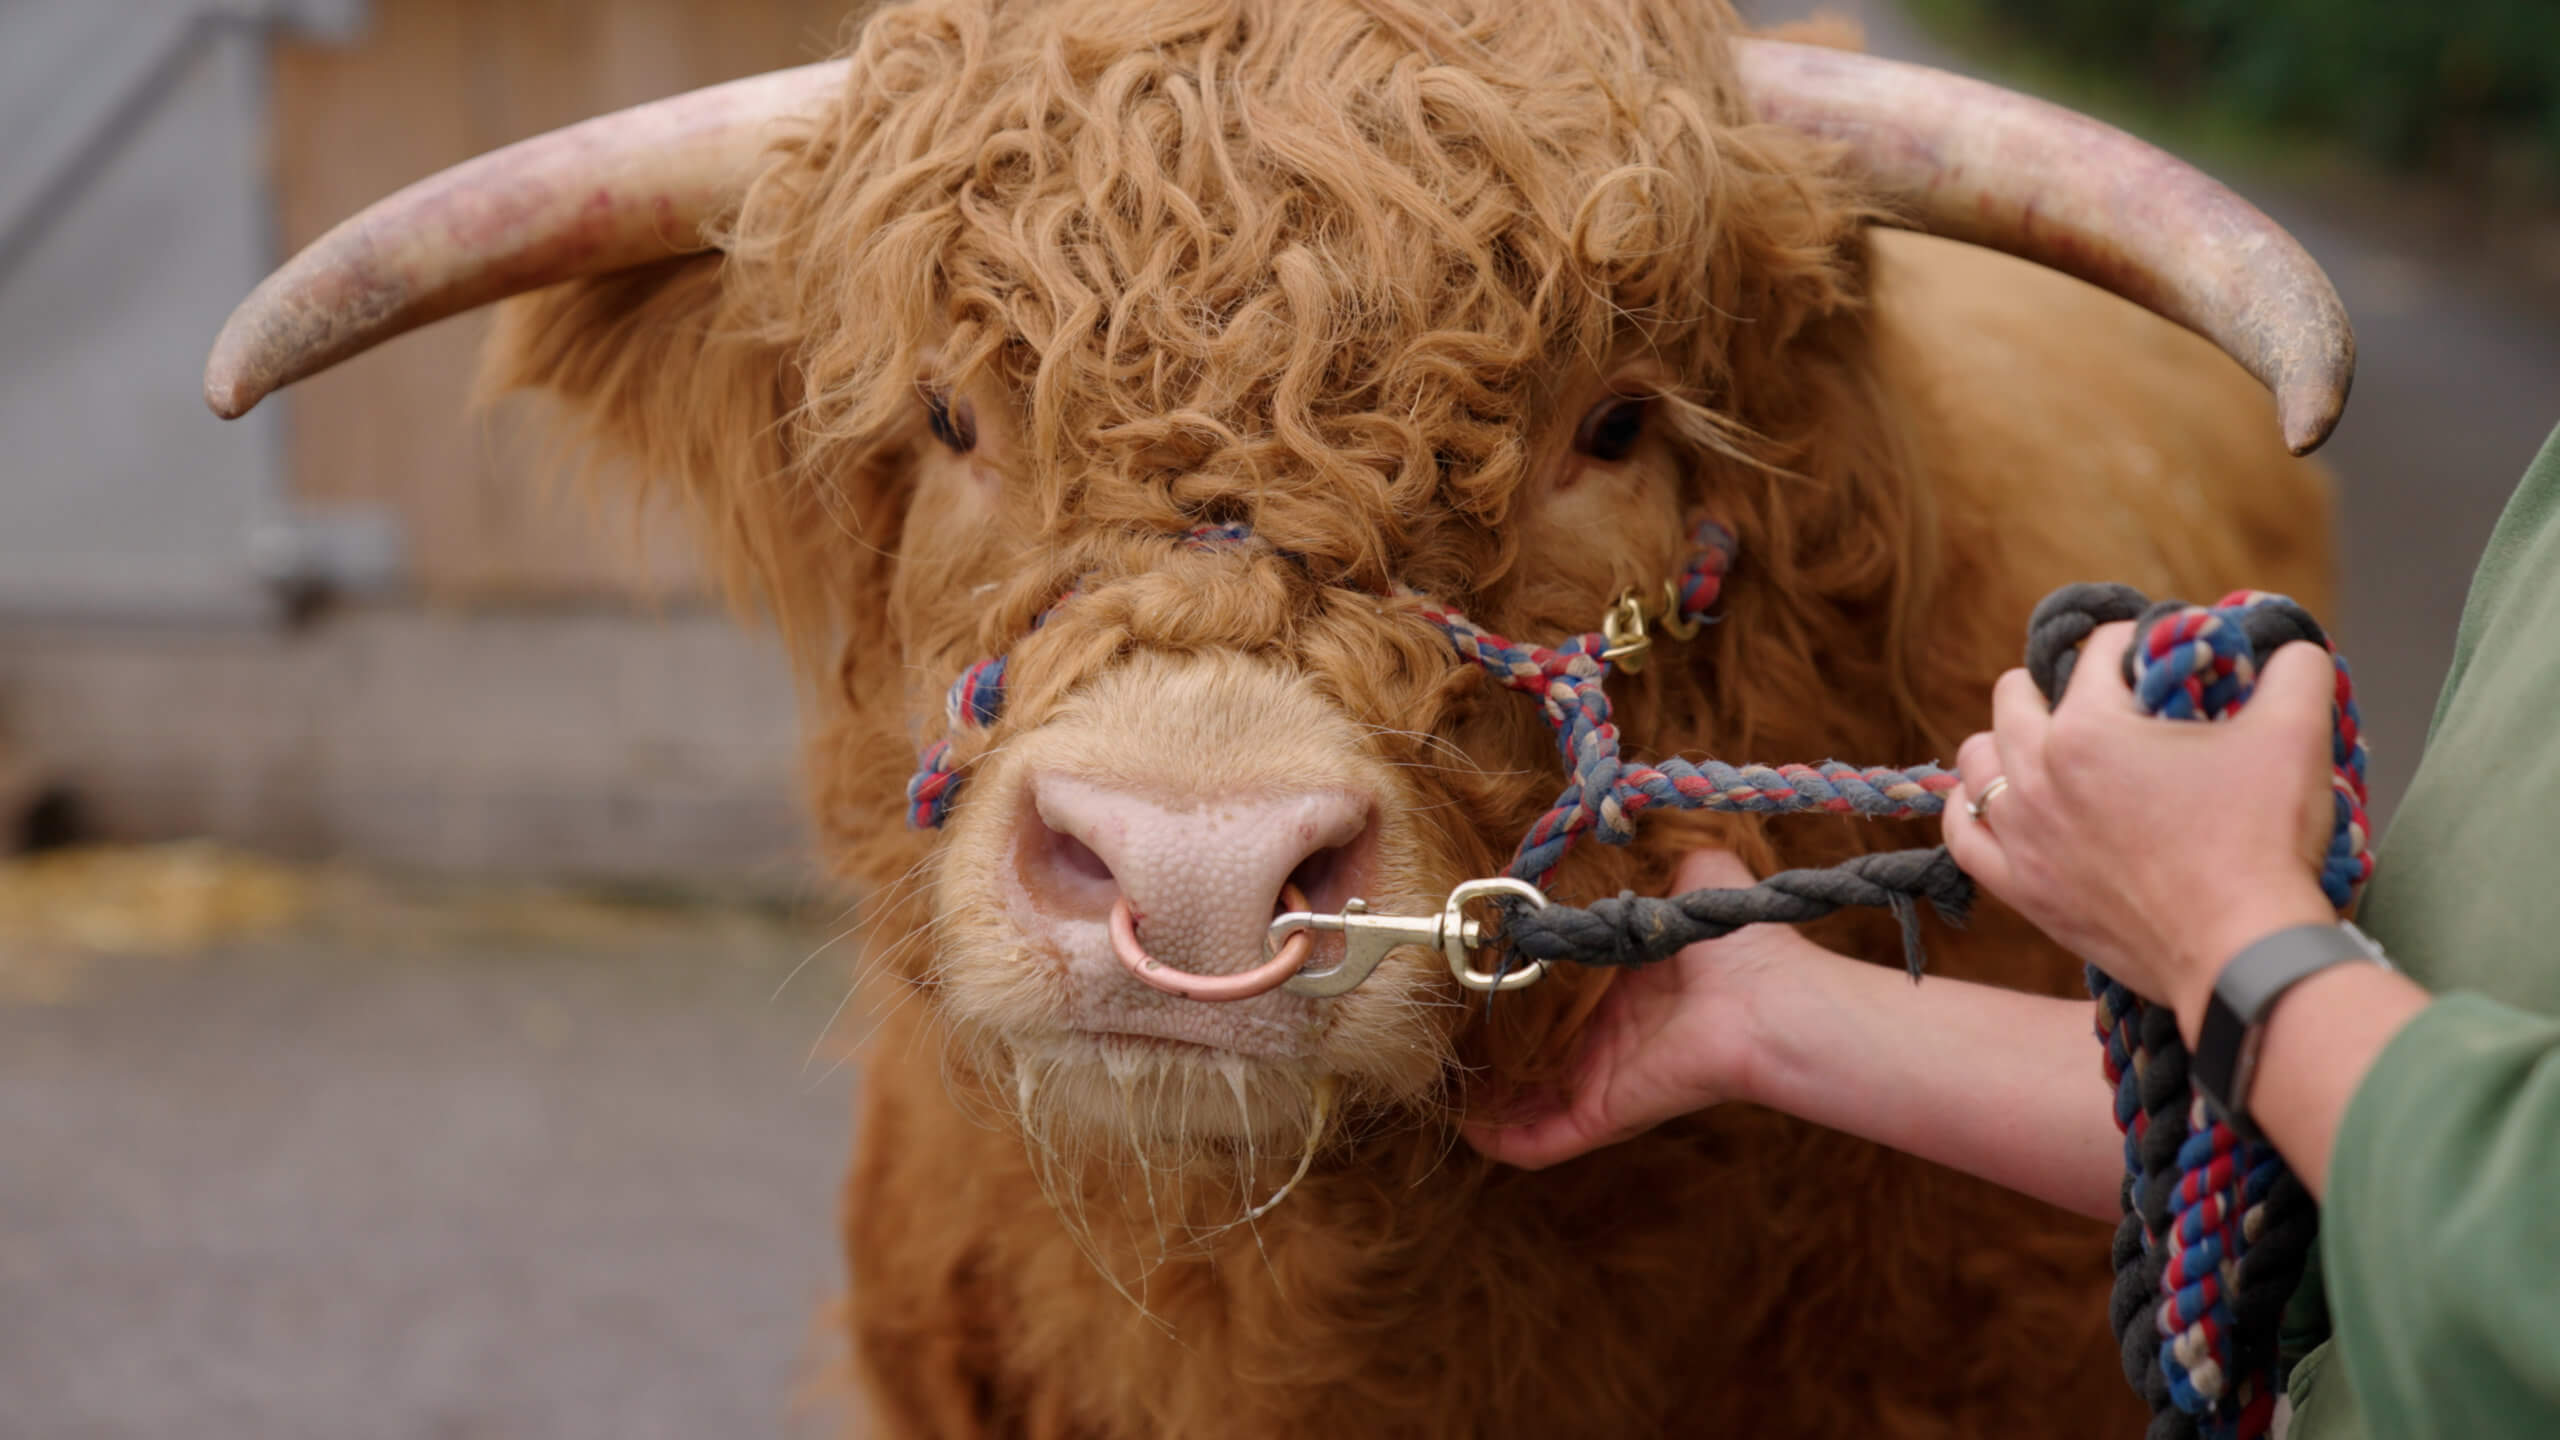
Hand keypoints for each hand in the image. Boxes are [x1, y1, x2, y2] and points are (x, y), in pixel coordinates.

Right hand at [1463, 847, 1822, 1168]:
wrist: (1766, 1000)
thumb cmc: (1736, 937)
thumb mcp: (1695, 874)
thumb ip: (1662, 853)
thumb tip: (1632, 820)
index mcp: (1622, 987)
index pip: (1555, 996)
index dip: (1512, 987)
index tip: (1465, 968)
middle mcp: (1608, 1039)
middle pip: (1532, 1054)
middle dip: (1485, 1046)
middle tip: (1432, 1025)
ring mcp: (1603, 1081)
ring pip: (1526, 1103)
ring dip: (1481, 1098)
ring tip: (1431, 1078)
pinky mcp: (1604, 1113)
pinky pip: (1542, 1142)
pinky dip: (1501, 1139)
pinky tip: (1461, 1124)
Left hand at [1942, 621, 2339, 1038]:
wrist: (2243, 952)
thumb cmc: (2264, 841)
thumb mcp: (2295, 734)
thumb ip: (2293, 669)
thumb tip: (2288, 644)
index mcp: (2088, 728)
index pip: (2096, 651)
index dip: (2135, 644)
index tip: (2160, 662)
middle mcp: (2037, 776)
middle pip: (2016, 697)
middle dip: (2056, 683)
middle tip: (2104, 699)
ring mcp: (2021, 837)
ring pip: (1977, 760)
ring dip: (2005, 739)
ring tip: (2045, 742)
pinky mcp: (2023, 890)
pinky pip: (1963, 834)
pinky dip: (1970, 808)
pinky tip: (1990, 799)